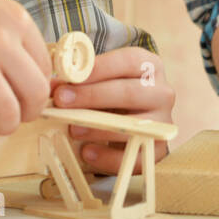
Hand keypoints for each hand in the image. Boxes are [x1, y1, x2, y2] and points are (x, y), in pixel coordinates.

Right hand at [0, 0, 51, 134]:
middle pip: (36, 93)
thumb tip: (30, 71)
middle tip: (14, 116)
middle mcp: (1, 37)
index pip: (46, 69)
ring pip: (8, 112)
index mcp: (17, 19)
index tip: (24, 97)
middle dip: (29, 113)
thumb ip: (12, 33)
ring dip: (4, 126)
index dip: (38, 91)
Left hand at [51, 47, 175, 174]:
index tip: (70, 76)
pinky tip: (87, 152)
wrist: (140, 119)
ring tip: (73, 129)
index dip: (99, 68)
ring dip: (98, 128)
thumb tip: (54, 86)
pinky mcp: (159, 150)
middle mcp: (162, 92)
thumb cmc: (115, 93)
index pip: (128, 61)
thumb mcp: (103, 79)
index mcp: (150, 66)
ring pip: (134, 125)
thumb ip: (82, 80)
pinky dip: (108, 157)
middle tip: (62, 101)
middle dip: (92, 96)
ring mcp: (163, 122)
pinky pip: (135, 157)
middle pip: (129, 92)